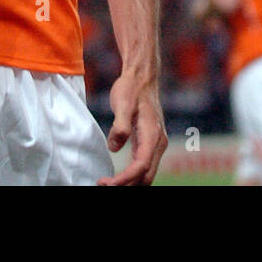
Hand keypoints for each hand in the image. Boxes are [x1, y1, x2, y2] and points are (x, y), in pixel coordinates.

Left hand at [98, 70, 167, 185]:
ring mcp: (156, 143)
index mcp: (152, 135)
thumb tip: (114, 147)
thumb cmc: (132, 88)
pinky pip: (144, 165)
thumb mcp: (122, 104)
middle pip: (146, 175)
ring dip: (130, 182)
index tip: (107, 183)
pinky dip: (133, 175)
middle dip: (127, 184)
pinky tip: (118, 176)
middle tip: (103, 184)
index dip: (125, 178)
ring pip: (147, 173)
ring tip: (108, 183)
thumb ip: (120, 126)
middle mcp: (158, 142)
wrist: (142, 76)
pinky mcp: (151, 142)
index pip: (141, 166)